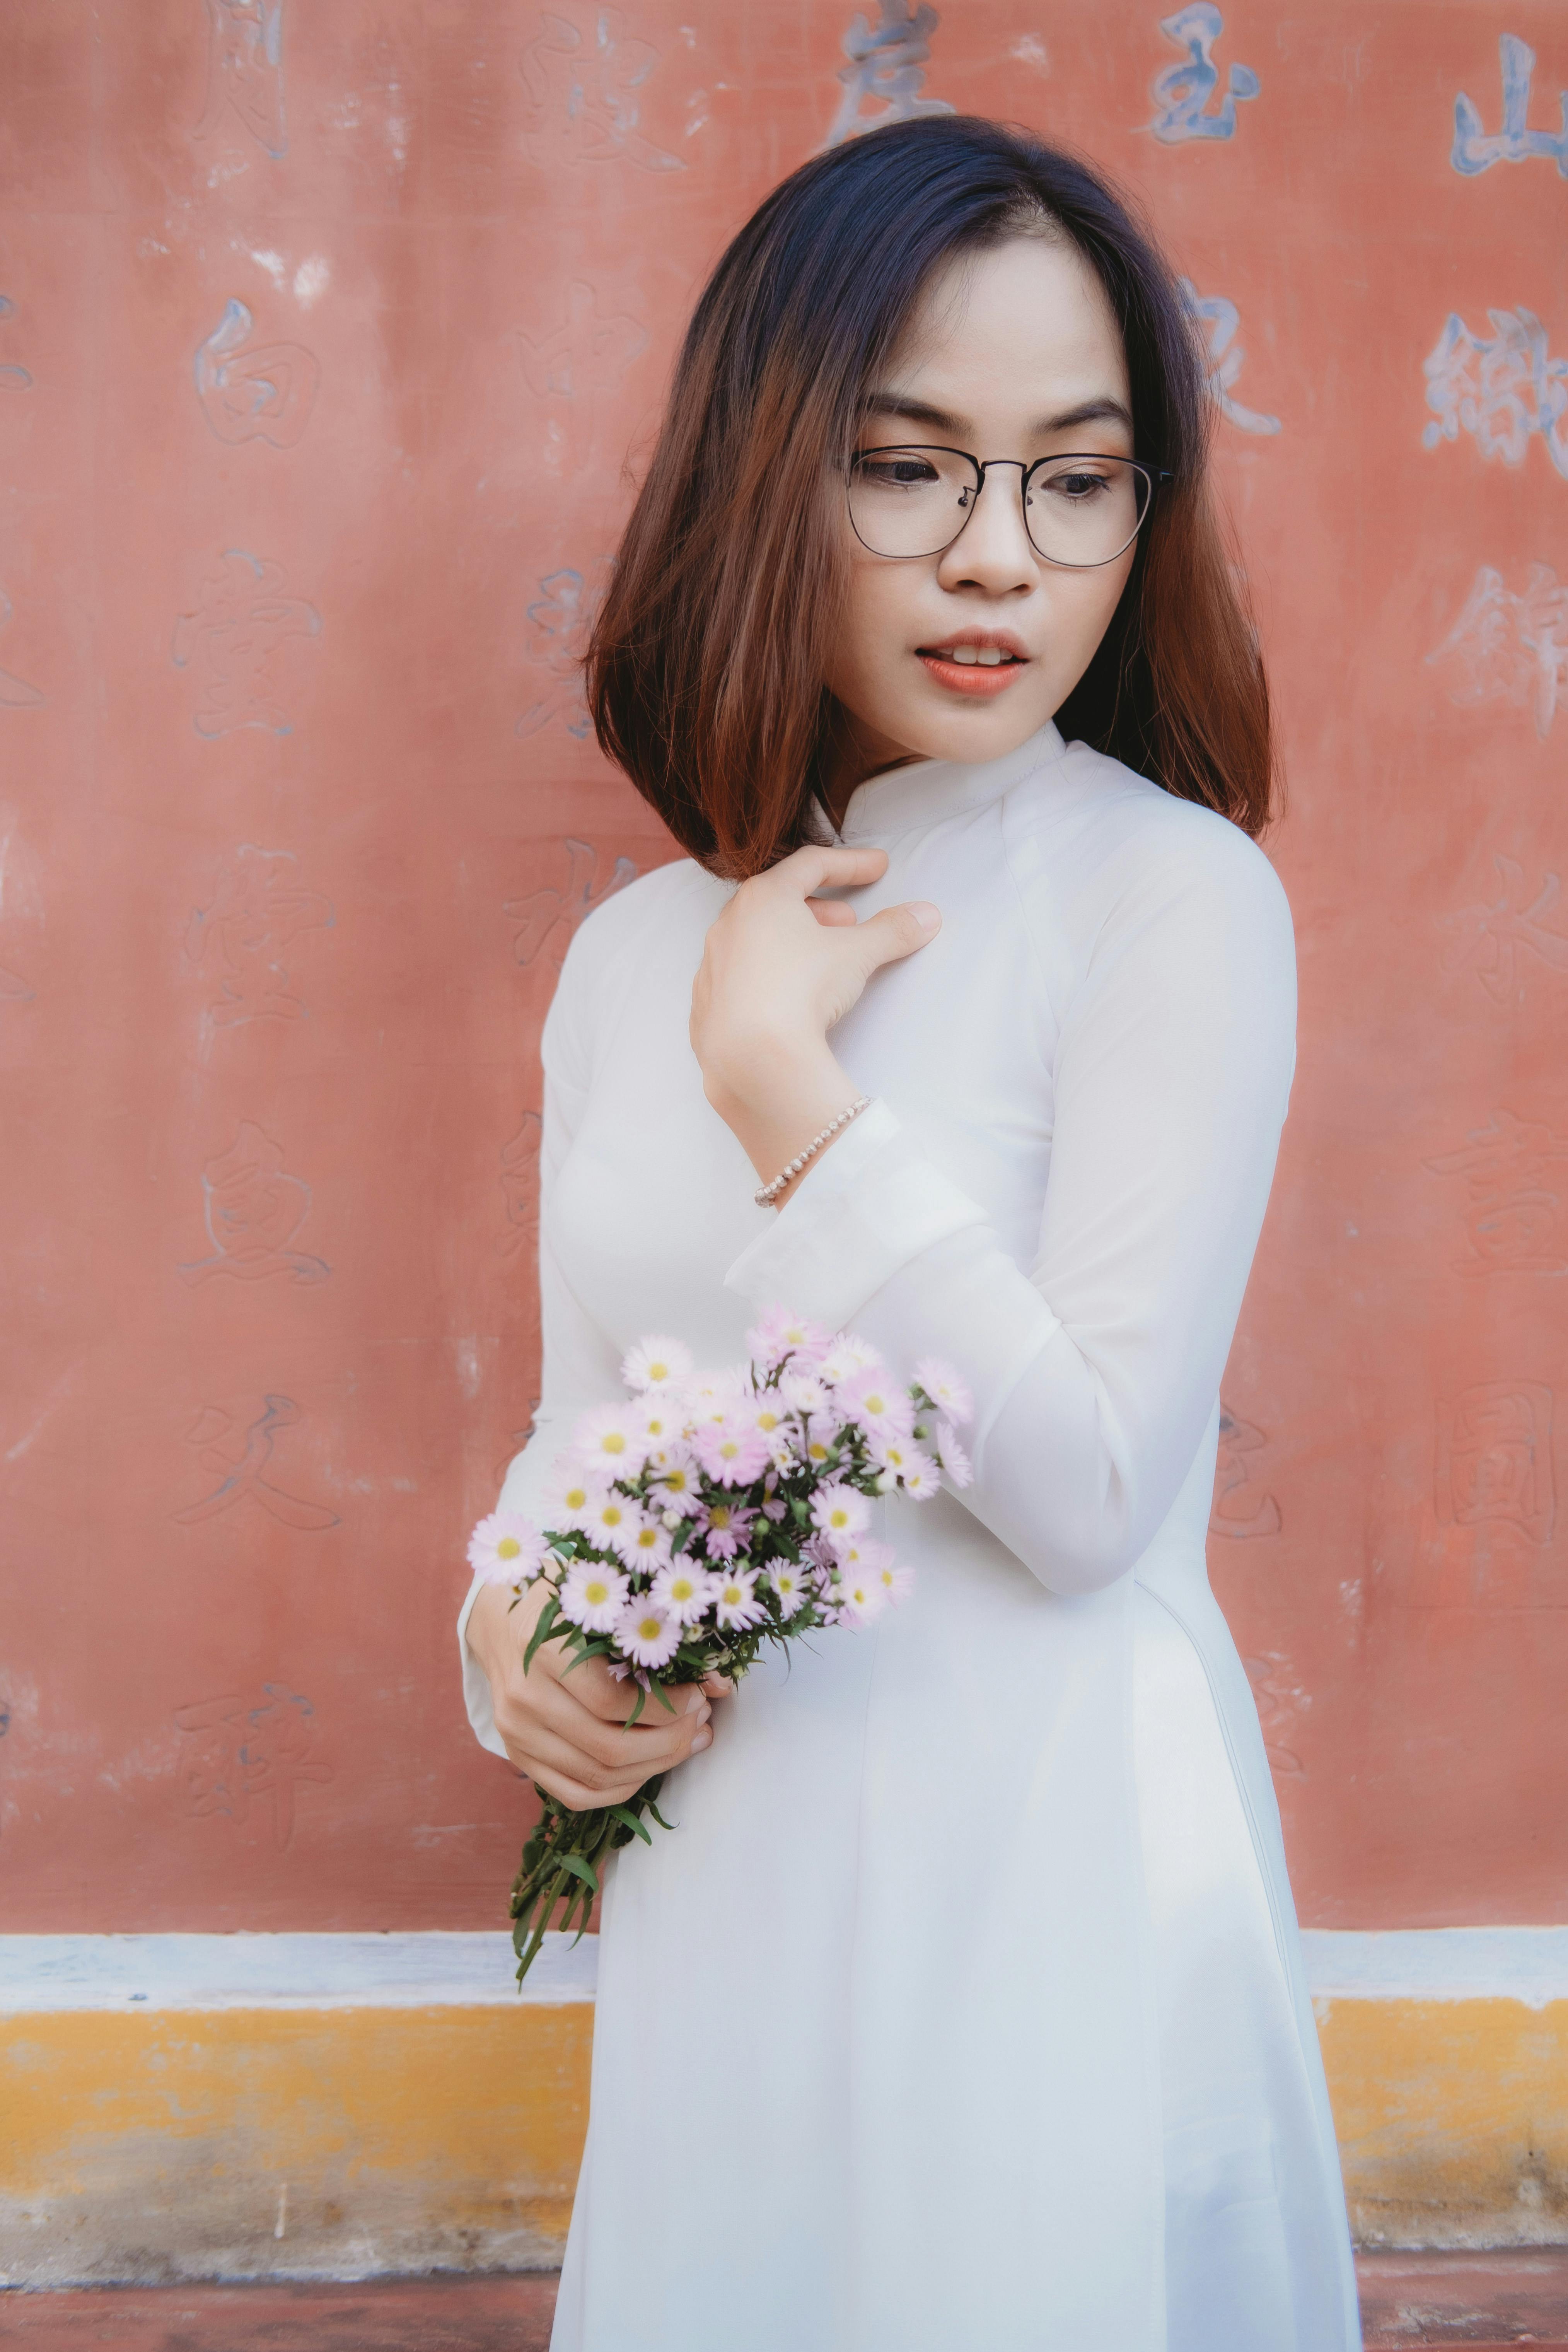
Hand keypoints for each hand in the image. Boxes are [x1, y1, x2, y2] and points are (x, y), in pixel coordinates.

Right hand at [466, 1578, 731, 1810]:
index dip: (667, 1708)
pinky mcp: (518, 1755)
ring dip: (654, 1767)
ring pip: (596, 1777)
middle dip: (669, 1743)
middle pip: (608, 1748)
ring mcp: (517, 1734)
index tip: (700, 1696)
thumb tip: (722, 1682)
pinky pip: (575, 1794)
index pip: (613, 1702)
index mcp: (544, 1653)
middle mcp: (525, 1700)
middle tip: (701, 1724)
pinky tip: (650, 1767)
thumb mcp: (604, 1604)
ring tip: (687, 1742)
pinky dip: (620, 1789)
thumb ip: (658, 1638)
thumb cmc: (560, 1600)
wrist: (497, 1615)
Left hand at [690, 844, 939, 1203]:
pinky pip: (740, 976)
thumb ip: (892, 931)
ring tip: (821, 957)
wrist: (750, 1056)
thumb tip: (926, 916)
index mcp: (764, 897)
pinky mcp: (705, 1003)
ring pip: (755, 937)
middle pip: (778, 899)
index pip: (811, 864)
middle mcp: (730, 922)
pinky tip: (786, 993)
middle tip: (849, 921)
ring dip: (791, 939)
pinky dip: (767, 973)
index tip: (878, 867)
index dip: (850, 863)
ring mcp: (713, 963)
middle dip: (819, 906)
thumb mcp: (856, 955)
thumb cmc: (801, 989)